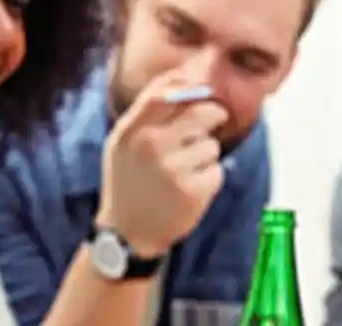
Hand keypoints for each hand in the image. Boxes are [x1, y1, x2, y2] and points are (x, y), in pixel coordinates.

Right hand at [96, 75, 228, 258]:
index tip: (203, 89)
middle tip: (214, 120)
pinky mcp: (193, 191)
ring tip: (186, 169)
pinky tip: (191, 188)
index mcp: (130, 131)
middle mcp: (150, 146)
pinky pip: (217, 170)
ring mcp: (172, 169)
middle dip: (213, 115)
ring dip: (207, 154)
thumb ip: (148, 112)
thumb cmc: (129, 182)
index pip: (164, 93)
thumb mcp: (124, 143)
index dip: (189, 87)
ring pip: (211, 144)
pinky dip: (210, 177)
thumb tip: (184, 76)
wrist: (128, 233)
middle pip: (201, 113)